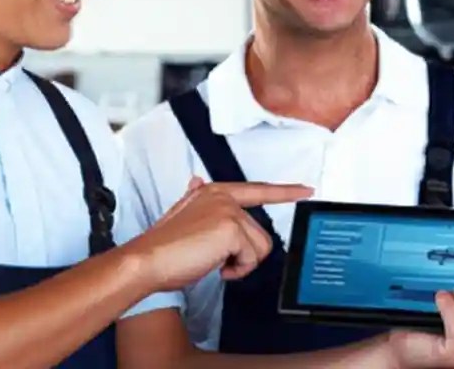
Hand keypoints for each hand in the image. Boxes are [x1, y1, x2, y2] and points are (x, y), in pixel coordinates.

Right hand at [125, 177, 312, 292]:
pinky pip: (251, 258)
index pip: (257, 190)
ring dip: (240, 264)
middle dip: (243, 255)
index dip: (284, 191)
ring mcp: (228, 211)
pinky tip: (215, 267)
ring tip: (213, 262)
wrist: (147, 260)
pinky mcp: (231, 228)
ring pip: (259, 247)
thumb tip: (196, 182)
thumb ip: (197, 201)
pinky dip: (237, 270)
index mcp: (214, 192)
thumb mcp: (184, 217)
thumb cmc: (165, 247)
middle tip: (216, 260)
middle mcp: (223, 196)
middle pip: (260, 233)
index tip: (306, 189)